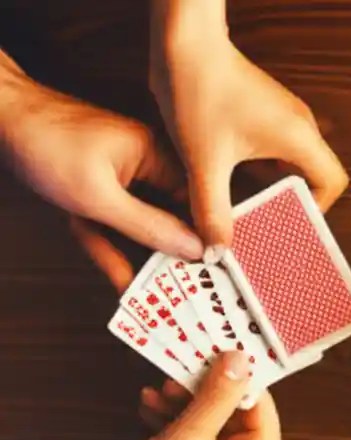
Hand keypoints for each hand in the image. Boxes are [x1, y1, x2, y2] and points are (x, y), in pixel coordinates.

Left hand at [0, 71, 199, 291]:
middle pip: (170, 217)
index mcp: (159, 155)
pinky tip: (118, 274)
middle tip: (181, 290)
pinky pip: (112, 222)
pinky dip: (110, 244)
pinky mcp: (99, 186)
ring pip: (139, 225)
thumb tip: (193, 247)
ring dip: (135, 255)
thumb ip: (149, 225)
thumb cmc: (46, 143)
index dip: (204, 236)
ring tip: (144, 290)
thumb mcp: (99, 195)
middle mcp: (147, 164)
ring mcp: (122, 176)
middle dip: (168, 253)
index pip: (197, 201)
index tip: (211, 269)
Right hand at [87, 352, 283, 439]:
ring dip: (184, 403)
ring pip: (213, 422)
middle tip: (173, 366)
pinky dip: (176, 423)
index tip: (209, 344)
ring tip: (153, 390)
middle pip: (237, 410)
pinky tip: (148, 409)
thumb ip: (216, 398)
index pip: (260, 402)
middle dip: (203, 388)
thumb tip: (241, 358)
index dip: (234, 372)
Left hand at [150, 27, 346, 254]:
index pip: (333, 183)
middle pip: (312, 177)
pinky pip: (272, 151)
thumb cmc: (199, 89)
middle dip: (287, 204)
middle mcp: (298, 126)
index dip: (315, 208)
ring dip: (269, 188)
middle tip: (263, 224)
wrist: (182, 42)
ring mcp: (281, 118)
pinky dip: (256, 171)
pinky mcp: (262, 113)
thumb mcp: (204, 161)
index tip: (285, 222)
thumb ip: (212, 210)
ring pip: (289, 165)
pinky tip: (229, 180)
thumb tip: (218, 248)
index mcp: (298, 137)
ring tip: (243, 207)